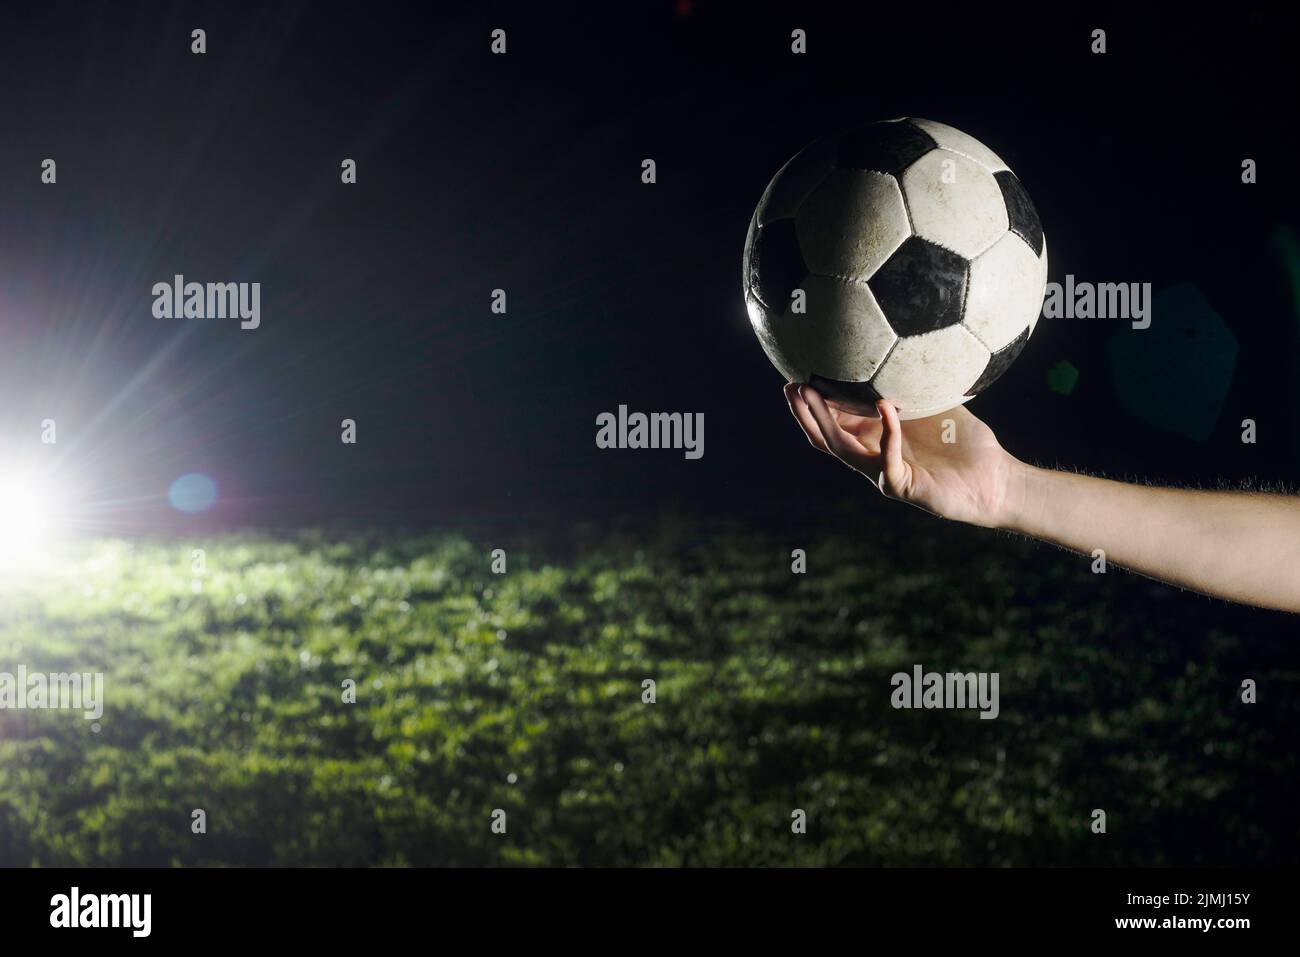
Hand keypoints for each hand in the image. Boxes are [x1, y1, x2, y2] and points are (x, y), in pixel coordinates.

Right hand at [783, 383, 1022, 527]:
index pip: (834, 421)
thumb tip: (909, 337)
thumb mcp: (935, 403)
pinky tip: (885, 406)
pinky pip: (888, 460)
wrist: (994, 480)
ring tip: (812, 395)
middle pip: (825, 436)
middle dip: (805, 412)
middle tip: (790, 386)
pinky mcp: (902, 487)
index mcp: (874, 438)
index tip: (797, 375)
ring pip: (842, 449)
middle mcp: (872, 457)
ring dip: (825, 421)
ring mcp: (883, 473)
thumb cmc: (964, 442)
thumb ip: (916, 381)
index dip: (812, 402)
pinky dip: (887, 432)